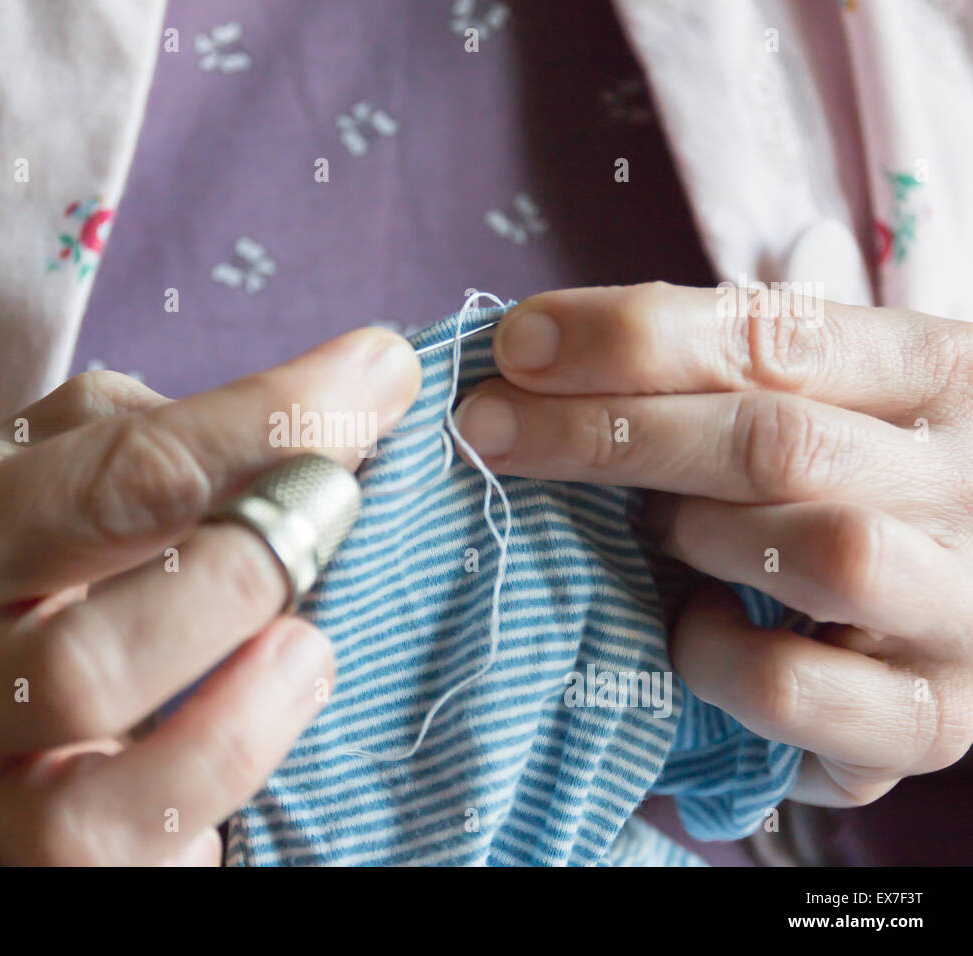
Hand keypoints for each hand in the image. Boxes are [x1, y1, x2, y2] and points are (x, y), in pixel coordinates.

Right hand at [0, 328, 419, 864]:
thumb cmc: (14, 545)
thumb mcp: (46, 456)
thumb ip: (162, 430)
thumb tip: (337, 402)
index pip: (117, 484)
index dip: (265, 430)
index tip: (377, 378)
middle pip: (92, 664)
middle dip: (246, 580)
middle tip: (343, 509)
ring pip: (101, 807)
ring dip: (241, 727)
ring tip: (310, 647)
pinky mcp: (49, 864)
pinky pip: (138, 867)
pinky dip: (220, 809)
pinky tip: (272, 730)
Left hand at [453, 281, 972, 806]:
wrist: (960, 599)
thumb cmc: (847, 485)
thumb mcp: (808, 402)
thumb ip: (708, 374)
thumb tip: (531, 356)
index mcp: (941, 374)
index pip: (778, 335)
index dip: (632, 335)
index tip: (516, 344)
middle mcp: (971, 486)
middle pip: (778, 442)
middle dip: (609, 432)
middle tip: (490, 428)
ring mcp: (961, 611)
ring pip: (823, 553)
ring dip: (696, 537)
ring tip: (649, 535)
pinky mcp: (925, 719)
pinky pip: (795, 687)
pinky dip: (714, 658)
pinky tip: (689, 631)